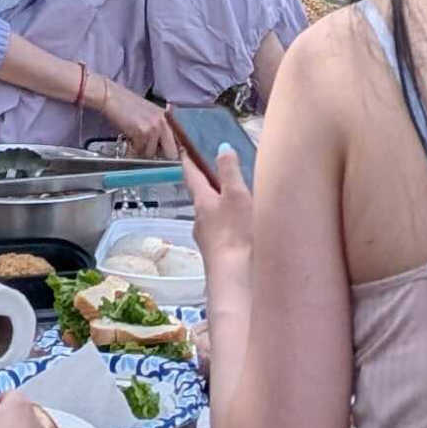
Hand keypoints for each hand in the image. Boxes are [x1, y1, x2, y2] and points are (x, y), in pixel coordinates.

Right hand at [84, 75, 169, 154]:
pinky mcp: (142, 131)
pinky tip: (129, 138)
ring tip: (135, 140)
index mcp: (167, 118)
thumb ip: (160, 130)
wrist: (112, 97)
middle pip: (171, 153)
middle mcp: (164, 122)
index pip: (179, 144)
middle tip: (148, 152)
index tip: (166, 159)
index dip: (172, 154)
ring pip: (152, 154)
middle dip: (160, 157)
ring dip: (142, 152)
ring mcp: (154, 127)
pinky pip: (140, 150)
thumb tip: (164, 151)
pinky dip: (133, 149)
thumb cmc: (128, 106)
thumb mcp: (150, 115)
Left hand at [177, 134, 254, 276]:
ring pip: (212, 216)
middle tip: (218, 171)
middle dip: (208, 184)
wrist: (235, 281)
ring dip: (220, 206)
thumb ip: (229, 171)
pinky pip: (222, 232)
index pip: (191, 174)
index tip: (186, 147)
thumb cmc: (235, 234)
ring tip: (235, 199)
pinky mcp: (219, 255)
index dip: (189, 159)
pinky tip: (240, 228)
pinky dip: (228, 224)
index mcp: (202, 201)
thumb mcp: (236, 195)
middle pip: (202, 196)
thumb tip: (221, 148)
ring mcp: (208, 240)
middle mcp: (200, 220)